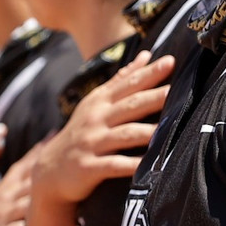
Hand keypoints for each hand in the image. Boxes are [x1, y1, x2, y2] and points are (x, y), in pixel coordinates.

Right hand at [30, 53, 172, 207]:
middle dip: (153, 97)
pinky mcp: (88, 168)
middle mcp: (95, 119)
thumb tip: (145, 56)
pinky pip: (114, 165)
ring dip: (146, 132)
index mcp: (99, 102)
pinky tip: (148, 165)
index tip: (171, 61)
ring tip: (169, 129)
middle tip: (175, 89)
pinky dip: (131, 165)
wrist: (50, 170)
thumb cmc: (81, 133)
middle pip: (129, 106)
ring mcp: (91, 143)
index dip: (148, 73)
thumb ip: (121, 80)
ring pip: (124, 135)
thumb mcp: (96, 103)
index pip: (128, 84)